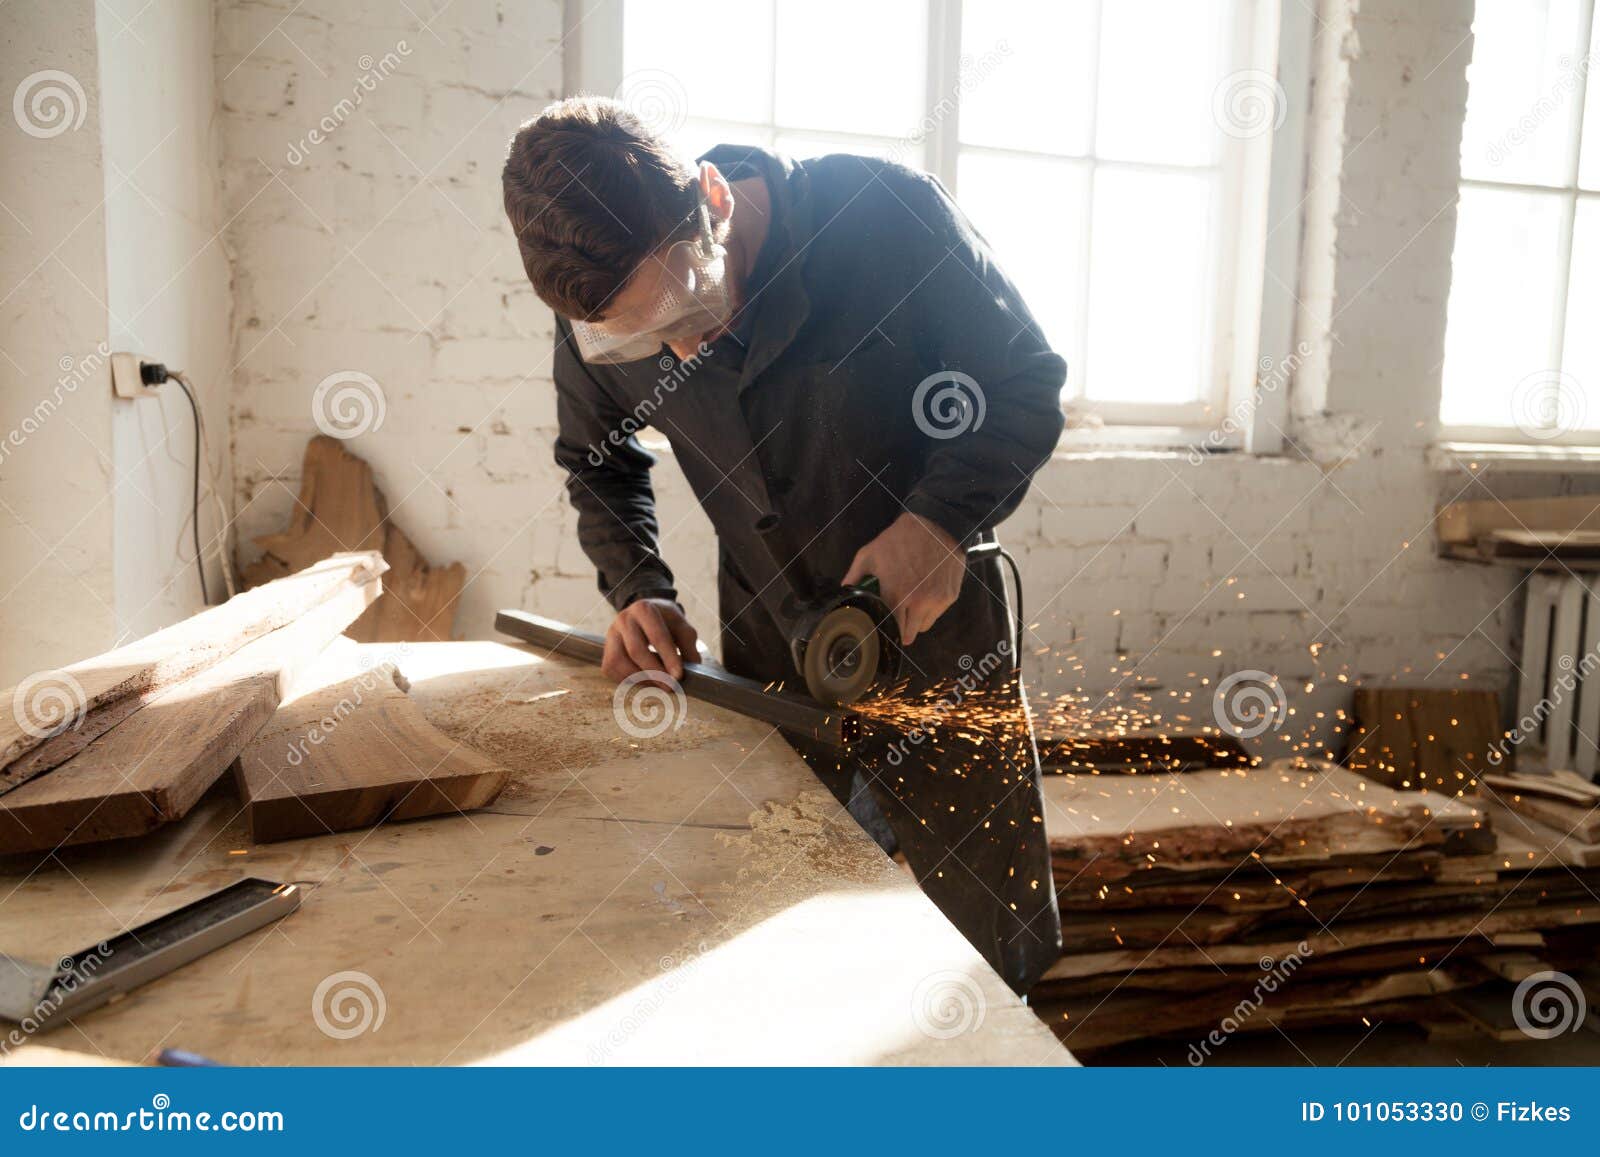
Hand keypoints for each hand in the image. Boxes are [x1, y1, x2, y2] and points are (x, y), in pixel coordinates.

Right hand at [602, 598, 699, 680]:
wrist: (643, 616)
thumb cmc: (665, 623)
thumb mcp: (681, 626)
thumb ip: (688, 645)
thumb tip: (692, 669)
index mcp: (644, 609)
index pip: (657, 636)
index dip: (668, 657)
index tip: (678, 675)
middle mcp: (623, 619)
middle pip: (636, 650)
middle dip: (654, 672)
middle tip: (670, 686)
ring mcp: (611, 634)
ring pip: (619, 662)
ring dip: (639, 678)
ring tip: (657, 686)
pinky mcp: (605, 650)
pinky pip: (611, 669)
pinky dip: (627, 680)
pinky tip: (643, 682)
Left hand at [842, 512, 964, 646]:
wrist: (936, 524)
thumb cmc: (899, 539)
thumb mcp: (869, 554)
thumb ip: (855, 577)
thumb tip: (845, 592)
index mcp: (896, 595)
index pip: (892, 631)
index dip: (885, 630)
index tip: (882, 626)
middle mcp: (919, 603)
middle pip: (909, 635)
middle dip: (900, 629)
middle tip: (896, 616)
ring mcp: (937, 600)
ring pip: (923, 627)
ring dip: (915, 620)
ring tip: (910, 603)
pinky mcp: (950, 596)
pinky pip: (937, 614)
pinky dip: (930, 609)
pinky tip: (925, 592)